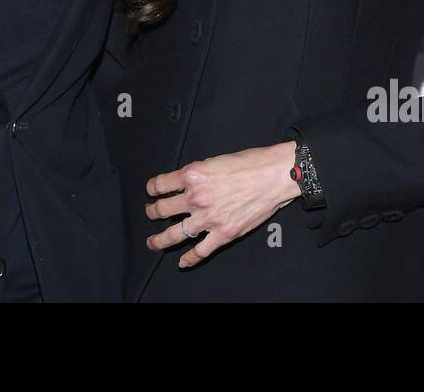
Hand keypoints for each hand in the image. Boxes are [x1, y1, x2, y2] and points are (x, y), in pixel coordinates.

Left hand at [144, 140, 300, 267]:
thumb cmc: (249, 163)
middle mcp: (196, 197)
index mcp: (192, 175)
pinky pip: (200, 251)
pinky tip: (182, 262)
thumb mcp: (214, 160)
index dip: (152, 188)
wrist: (273, 176)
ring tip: (152, 242)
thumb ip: (196, 174)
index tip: (151, 190)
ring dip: (160, 239)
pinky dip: (189, 259)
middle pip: (161, 210)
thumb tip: (185, 183)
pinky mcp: (223, 234)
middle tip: (150, 213)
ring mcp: (209, 218)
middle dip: (151, 212)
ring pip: (174, 234)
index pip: (160, 185)